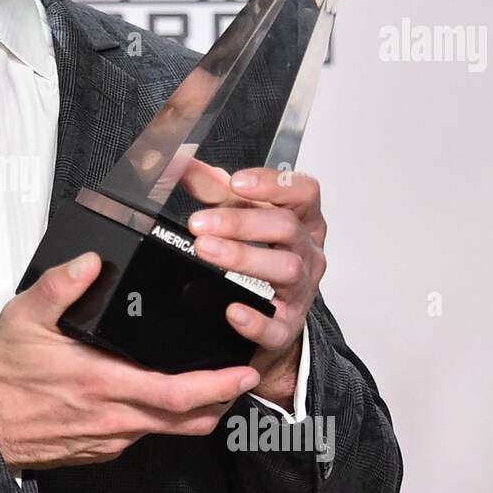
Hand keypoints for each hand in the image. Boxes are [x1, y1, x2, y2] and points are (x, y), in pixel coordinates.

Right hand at [0, 252, 262, 472]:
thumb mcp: (22, 320)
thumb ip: (59, 288)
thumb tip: (90, 261)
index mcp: (102, 384)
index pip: (178, 394)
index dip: (219, 386)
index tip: (244, 372)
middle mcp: (113, 418)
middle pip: (189, 419)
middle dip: (225, 399)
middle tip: (245, 377)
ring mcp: (110, 437)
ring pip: (170, 429)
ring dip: (197, 409)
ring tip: (213, 385)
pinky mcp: (101, 448)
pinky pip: (144, 434)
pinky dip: (164, 417)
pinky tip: (162, 396)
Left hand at [185, 164, 326, 402]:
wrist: (272, 322)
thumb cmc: (263, 262)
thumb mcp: (245, 221)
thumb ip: (216, 192)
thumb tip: (185, 165)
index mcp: (302, 221)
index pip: (304, 192)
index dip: (272, 183)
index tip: (236, 182)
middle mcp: (307, 253)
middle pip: (286, 227)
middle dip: (240, 222)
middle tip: (199, 223)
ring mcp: (301, 291)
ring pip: (285, 269)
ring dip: (243, 258)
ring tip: (206, 250)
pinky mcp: (287, 327)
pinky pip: (277, 326)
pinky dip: (256, 319)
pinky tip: (233, 311)